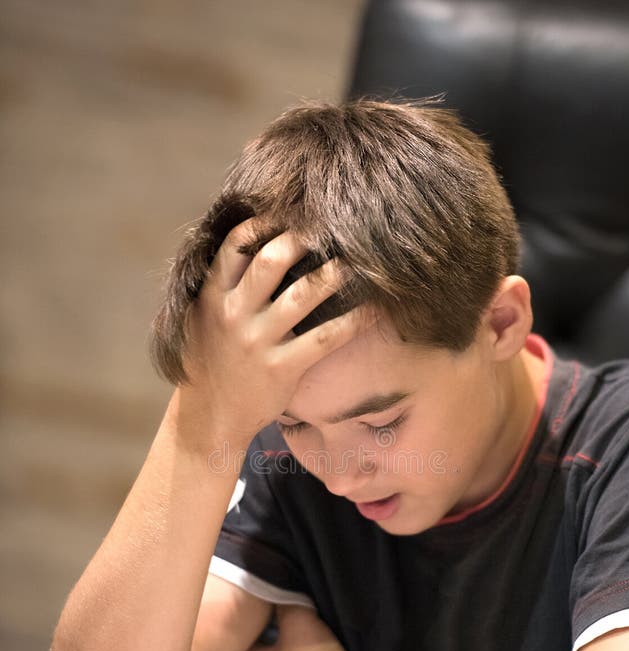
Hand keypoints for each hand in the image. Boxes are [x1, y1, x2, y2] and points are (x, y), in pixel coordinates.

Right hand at [177, 219, 373, 445]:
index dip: (267, 220)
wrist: (208, 414)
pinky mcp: (282, 368)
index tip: (293, 208)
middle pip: (271, 260)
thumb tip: (256, 238)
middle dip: (304, 237)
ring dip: (337, 272)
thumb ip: (225, 281)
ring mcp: (258, 342)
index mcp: (213, 295)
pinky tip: (376, 308)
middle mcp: (234, 313)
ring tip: (362, 258)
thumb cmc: (212, 357)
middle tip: (333, 225)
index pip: (237, 244)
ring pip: (304, 294)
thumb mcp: (203, 315)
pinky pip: (326, 337)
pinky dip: (355, 320)